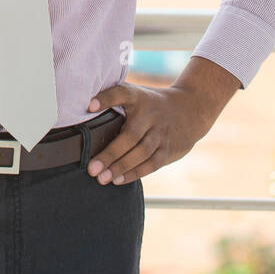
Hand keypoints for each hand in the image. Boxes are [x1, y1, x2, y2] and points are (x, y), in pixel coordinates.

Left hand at [84, 60, 238, 185]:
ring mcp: (161, 134)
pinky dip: (135, 173)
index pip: (121, 93)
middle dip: (111, 154)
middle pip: (130, 136)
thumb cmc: (151, 104)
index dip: (105, 98)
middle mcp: (150, 115)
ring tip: (103, 178)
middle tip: (92, 168)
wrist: (190, 109)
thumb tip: (84, 106)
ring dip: (121, 167)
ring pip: (141, 153)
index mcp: (138, 98)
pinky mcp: (169, 149)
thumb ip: (113, 98)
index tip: (89, 106)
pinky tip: (119, 180)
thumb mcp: (136, 94)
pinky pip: (151, 164)